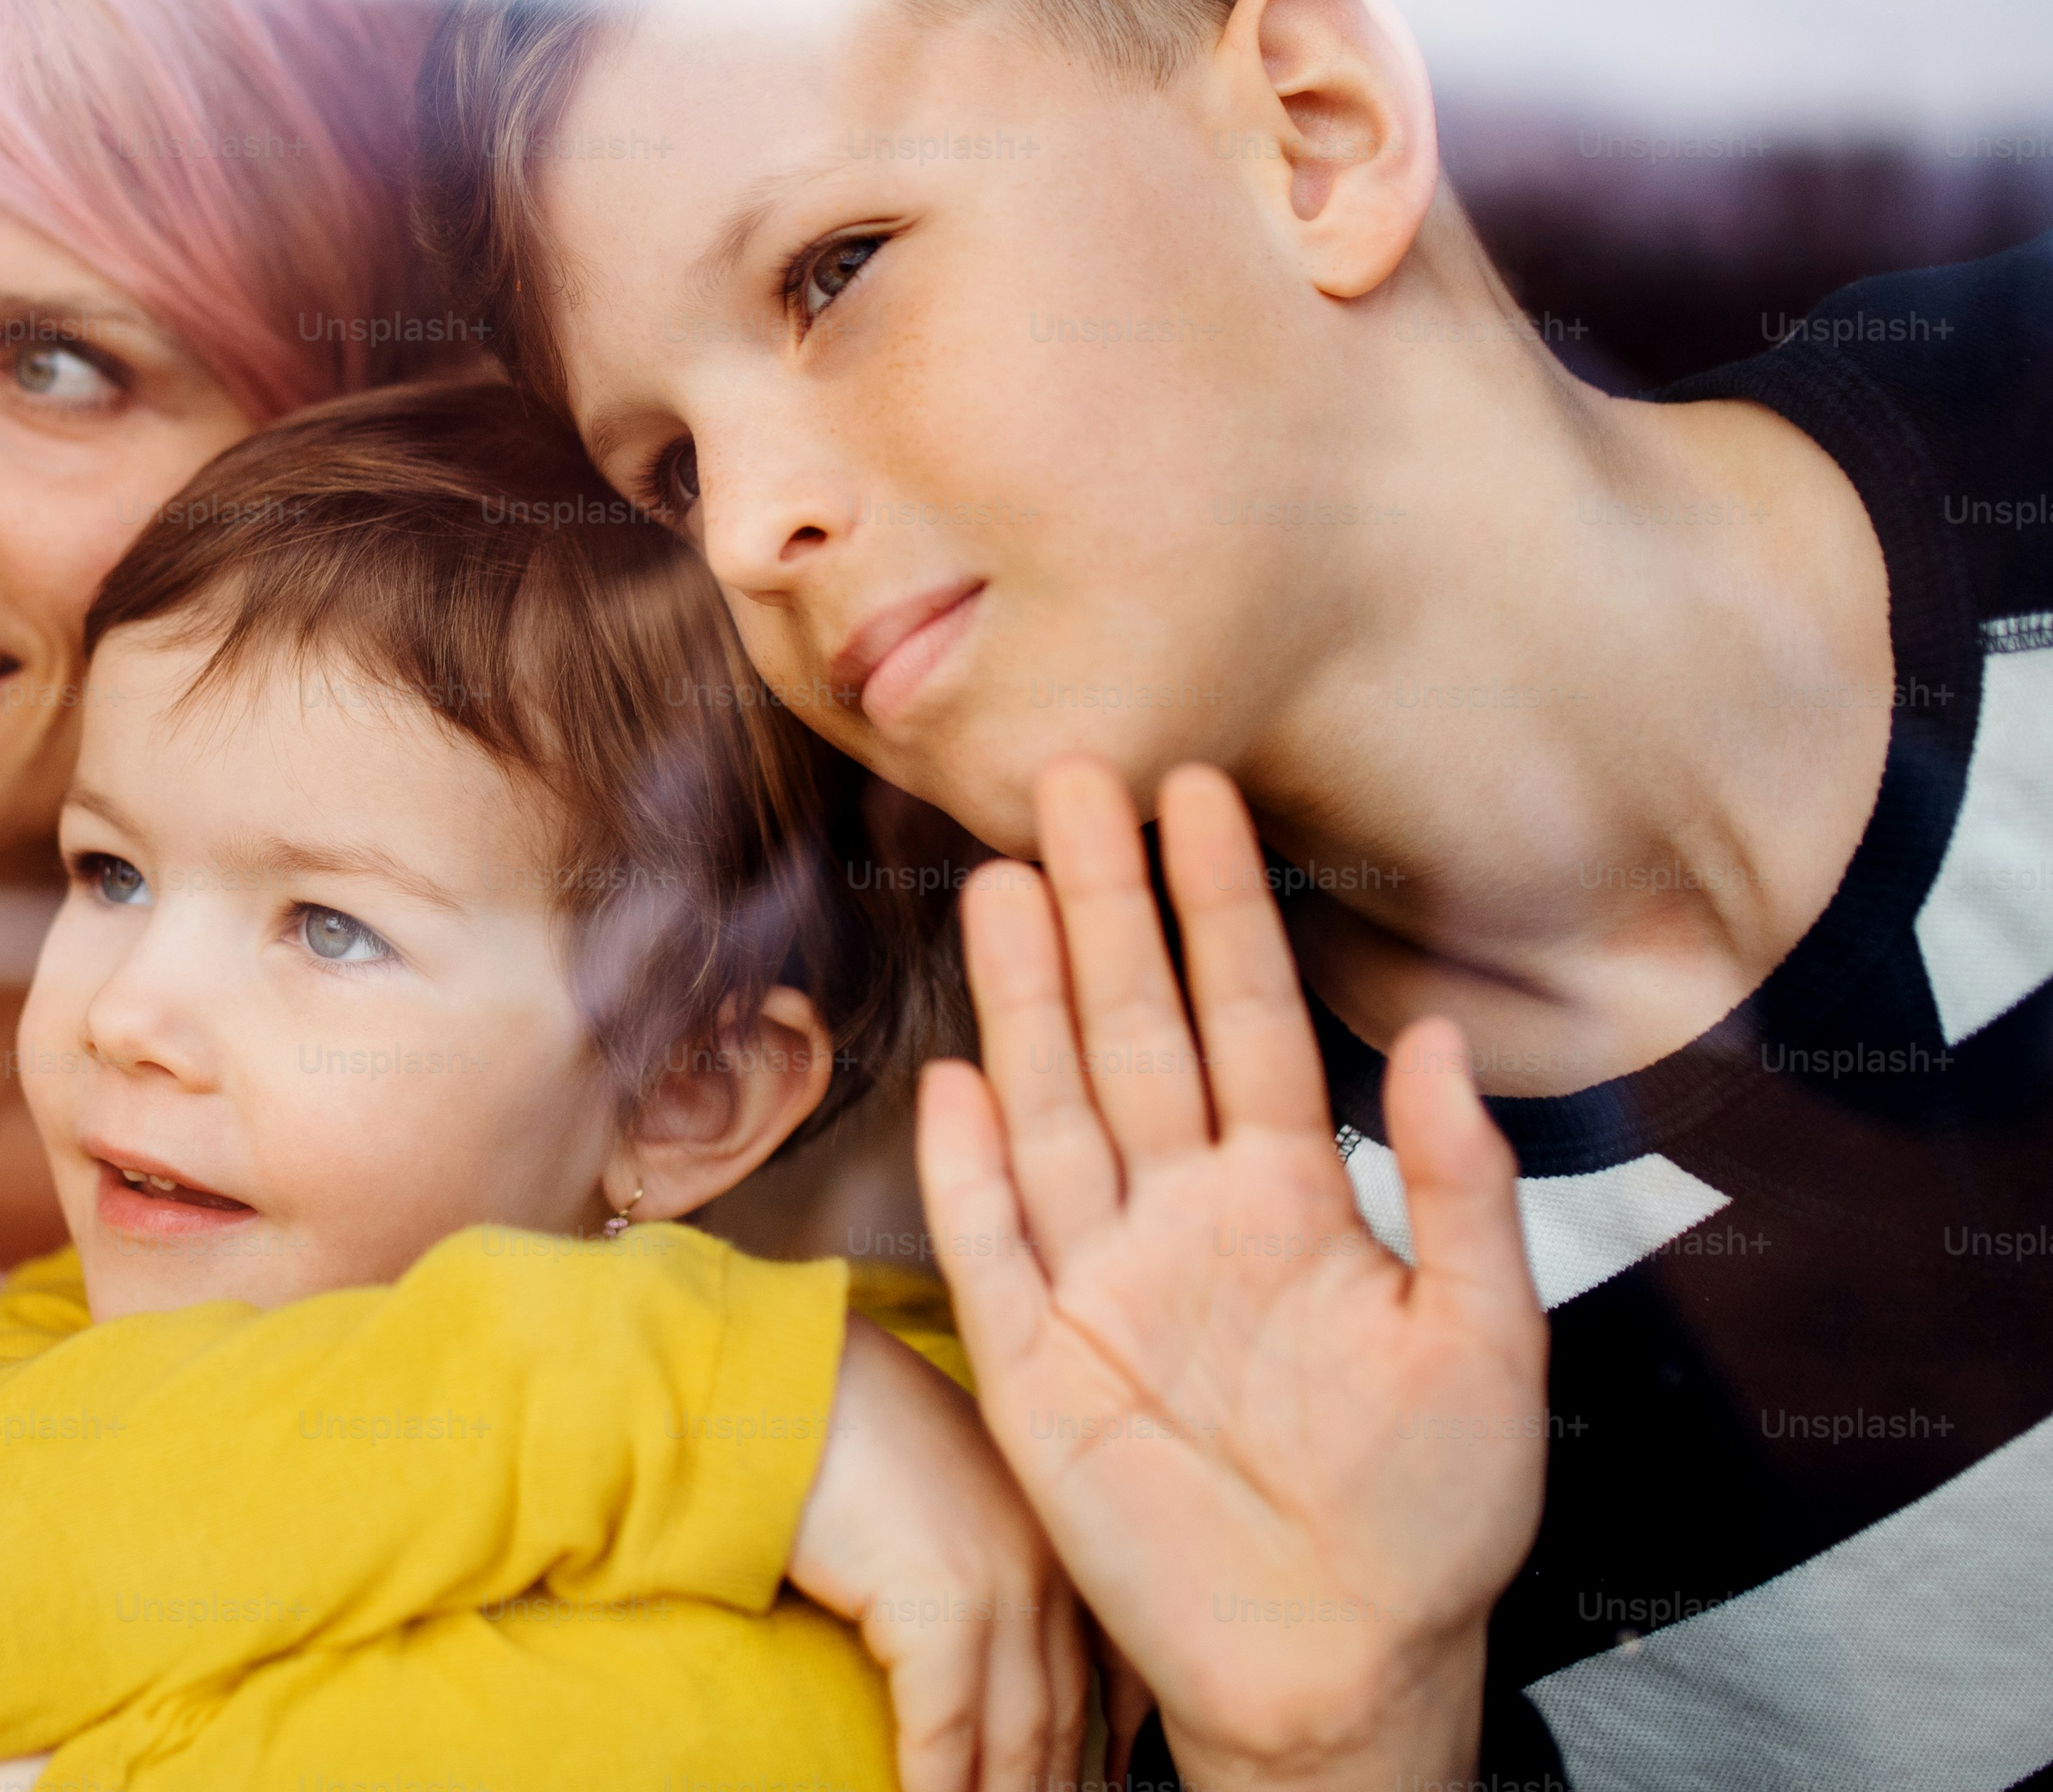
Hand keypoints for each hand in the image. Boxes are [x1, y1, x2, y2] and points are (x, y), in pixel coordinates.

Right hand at [788, 1317, 1090, 1791]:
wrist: (780, 1376)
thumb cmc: (840, 1424)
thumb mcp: (937, 1488)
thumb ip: (975, 1554)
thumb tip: (969, 1640)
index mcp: (1056, 1532)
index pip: (1107, 1671)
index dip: (1101, 1746)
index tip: (1091, 1785)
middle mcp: (1046, 1559)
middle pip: (1064, 1716)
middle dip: (1047, 1784)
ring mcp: (999, 1580)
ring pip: (1015, 1738)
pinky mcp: (936, 1601)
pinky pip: (945, 1730)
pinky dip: (935, 1785)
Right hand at [916, 759, 1544, 1790]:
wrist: (1345, 1665)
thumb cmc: (1429, 1516)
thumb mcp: (1489, 1345)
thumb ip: (1462, 1191)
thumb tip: (1436, 1041)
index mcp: (1288, 1202)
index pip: (1246, 1018)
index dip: (1222, 907)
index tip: (1199, 795)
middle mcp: (1182, 1217)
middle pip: (1133, 1032)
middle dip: (1103, 908)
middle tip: (1072, 781)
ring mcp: (1101, 1283)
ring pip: (1054, 1109)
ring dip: (1027, 1000)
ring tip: (1005, 882)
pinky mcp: (1037, 1367)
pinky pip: (994, 1251)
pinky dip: (970, 1171)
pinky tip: (957, 1081)